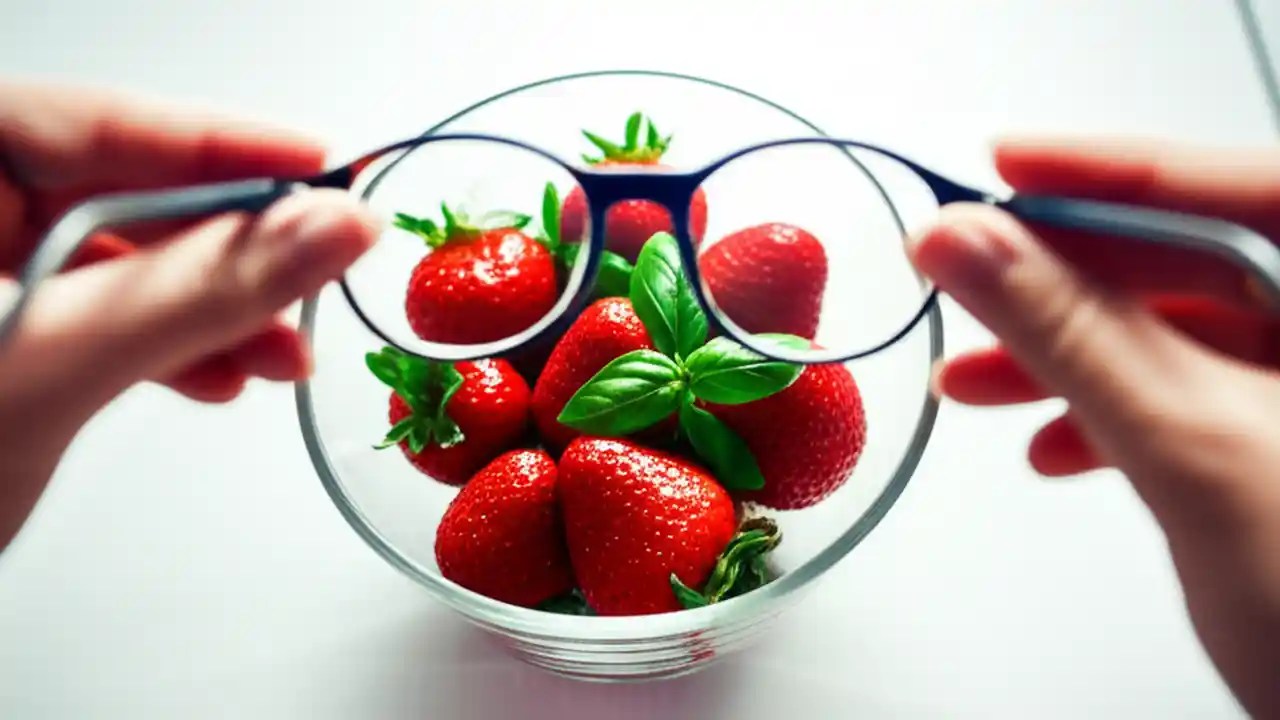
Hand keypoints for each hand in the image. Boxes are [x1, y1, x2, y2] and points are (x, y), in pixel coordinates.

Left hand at [0, 82, 379, 546]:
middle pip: (105, 191)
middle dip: (224, 240)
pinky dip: (166, 347)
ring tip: (285, 343)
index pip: (76, 125)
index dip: (209, 141)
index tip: (315, 165)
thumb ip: (192, 293)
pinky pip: (94, 318)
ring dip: (210, 304)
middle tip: (319, 253)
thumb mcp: (47, 377)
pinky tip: (223, 373)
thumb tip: (321, 230)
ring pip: (112, 262)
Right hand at [909, 139, 1279, 716]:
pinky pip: (1192, 400)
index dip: (1102, 171)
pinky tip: (1054, 447)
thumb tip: (970, 244)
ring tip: (975, 380)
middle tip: (963, 275)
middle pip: (1192, 261)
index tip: (998, 167)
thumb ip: (1073, 333)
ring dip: (1068, 358)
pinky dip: (1113, 417)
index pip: (1227, 187)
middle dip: (1060, 281)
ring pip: (1180, 336)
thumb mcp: (1190, 451)